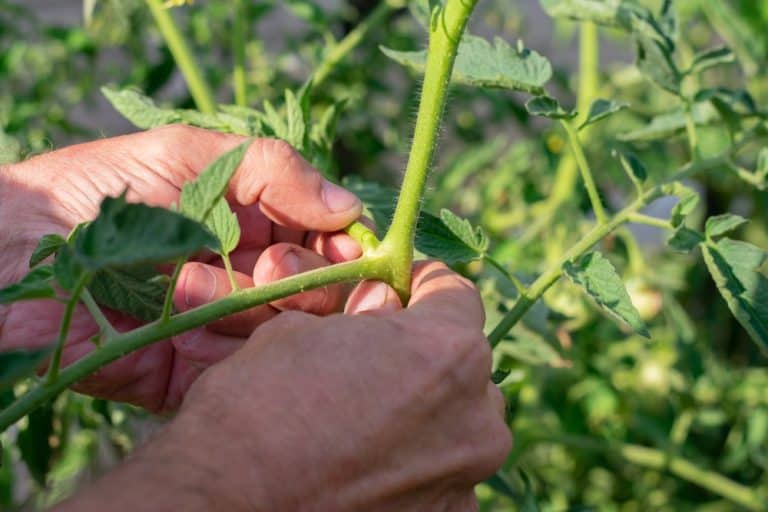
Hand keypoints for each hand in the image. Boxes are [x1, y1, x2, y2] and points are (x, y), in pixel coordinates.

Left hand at [0, 125, 363, 410]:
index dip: (347, 246)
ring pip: (289, 333)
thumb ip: (271, 168)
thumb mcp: (185, 155)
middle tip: (270, 269)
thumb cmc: (97, 192)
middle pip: (319, 292)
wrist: (11, 256)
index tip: (356, 247)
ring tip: (201, 284)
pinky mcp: (193, 375)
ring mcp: (222, 329)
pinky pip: (246, 375)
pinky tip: (204, 325)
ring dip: (259, 308)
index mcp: (252, 227)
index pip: (327, 241)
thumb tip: (350, 205)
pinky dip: (242, 355)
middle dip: (309, 279)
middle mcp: (246, 280)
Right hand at [59, 262, 510, 511]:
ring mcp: (465, 479)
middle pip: (463, 367)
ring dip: (426, 415)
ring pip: (456, 426)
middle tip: (378, 363)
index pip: (456, 295)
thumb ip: (362, 321)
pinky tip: (366, 466)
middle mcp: (477, 418)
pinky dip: (413, 466)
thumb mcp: (302, 330)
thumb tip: (382, 317)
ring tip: (369, 422)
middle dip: (425, 358)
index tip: (399, 291)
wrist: (224, 500)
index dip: (421, 286)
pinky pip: (440, 477)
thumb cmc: (259, 405)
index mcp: (449, 352)